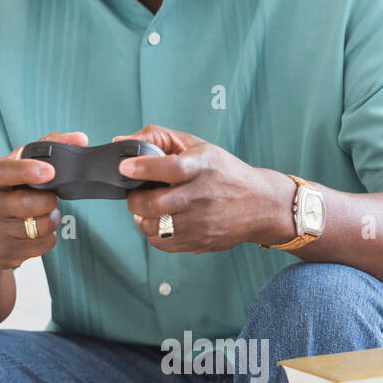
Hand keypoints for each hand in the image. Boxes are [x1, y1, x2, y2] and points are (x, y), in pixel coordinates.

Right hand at [0, 131, 86, 270]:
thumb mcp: (10, 167)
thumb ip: (44, 147)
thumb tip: (80, 139)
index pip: (2, 172)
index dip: (27, 171)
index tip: (50, 171)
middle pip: (28, 204)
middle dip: (47, 200)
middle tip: (48, 196)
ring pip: (40, 227)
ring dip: (50, 219)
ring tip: (43, 212)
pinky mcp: (5, 254)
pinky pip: (42, 245)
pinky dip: (47, 237)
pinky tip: (36, 230)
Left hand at [114, 125, 291, 252]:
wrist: (261, 204)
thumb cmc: (224, 172)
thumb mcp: (197, 146)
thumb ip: (158, 139)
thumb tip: (121, 141)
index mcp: (202, 167)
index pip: (171, 169)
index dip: (144, 168)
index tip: (125, 167)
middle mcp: (202, 196)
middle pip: (155, 205)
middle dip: (135, 199)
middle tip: (136, 193)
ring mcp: (201, 222)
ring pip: (153, 227)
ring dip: (142, 218)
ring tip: (149, 208)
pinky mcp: (200, 241)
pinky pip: (162, 243)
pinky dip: (154, 233)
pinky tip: (161, 220)